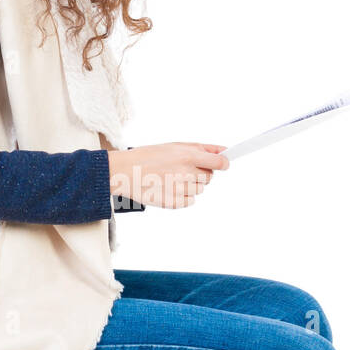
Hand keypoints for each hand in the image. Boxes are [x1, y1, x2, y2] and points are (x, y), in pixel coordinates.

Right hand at [107, 142, 229, 208]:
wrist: (125, 171)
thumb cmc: (149, 156)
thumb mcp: (176, 146)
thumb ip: (203, 148)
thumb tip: (224, 151)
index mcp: (188, 157)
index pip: (219, 163)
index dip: (223, 164)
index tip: (223, 164)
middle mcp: (186, 173)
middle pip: (209, 177)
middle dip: (200, 173)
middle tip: (182, 169)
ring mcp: (180, 190)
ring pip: (200, 190)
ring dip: (191, 185)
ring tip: (172, 178)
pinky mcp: (174, 203)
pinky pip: (190, 201)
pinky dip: (184, 196)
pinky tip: (170, 188)